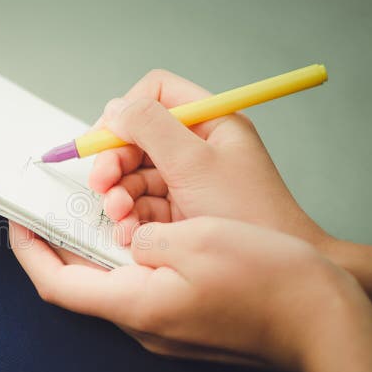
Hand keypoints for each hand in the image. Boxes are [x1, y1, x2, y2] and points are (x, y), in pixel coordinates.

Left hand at [10, 217, 371, 371]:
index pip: (57, 284)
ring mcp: (164, 327)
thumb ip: (148, 237)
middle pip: (83, 280)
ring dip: (106, 240)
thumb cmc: (269, 284)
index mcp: (135, 305)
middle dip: (68, 237)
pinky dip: (135, 251)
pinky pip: (145, 283)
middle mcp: (143, 323)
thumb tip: (135, 240)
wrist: (324, 326)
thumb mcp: (197, 238)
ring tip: (113, 198)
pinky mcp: (185, 321)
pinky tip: (150, 221)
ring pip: (115, 278)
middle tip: (64, 198)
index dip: (30, 251)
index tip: (19, 220)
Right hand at [88, 70, 326, 246]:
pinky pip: (140, 204)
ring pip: (133, 174)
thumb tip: (115, 110)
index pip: (156, 95)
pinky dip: (128, 216)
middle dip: (114, 160)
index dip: (126, 113)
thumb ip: (151, 127)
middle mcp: (196, 147)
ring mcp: (186, 181)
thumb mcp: (194, 162)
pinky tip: (128, 231)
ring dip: (118, 193)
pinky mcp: (177, 212)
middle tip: (101, 182)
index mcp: (210, 122)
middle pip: (137, 137)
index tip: (105, 138)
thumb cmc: (248, 214)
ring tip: (117, 212)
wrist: (269, 276)